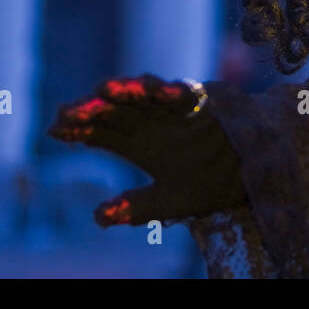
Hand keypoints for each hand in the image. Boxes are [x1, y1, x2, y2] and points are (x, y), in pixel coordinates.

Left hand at [47, 74, 245, 226]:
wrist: (254, 168)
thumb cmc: (212, 181)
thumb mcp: (172, 201)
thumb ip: (138, 207)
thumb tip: (97, 217)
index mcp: (139, 144)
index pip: (101, 134)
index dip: (78, 131)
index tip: (53, 130)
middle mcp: (151, 122)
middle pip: (115, 111)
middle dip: (91, 109)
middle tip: (67, 113)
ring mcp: (173, 108)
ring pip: (143, 95)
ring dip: (125, 92)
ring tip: (104, 90)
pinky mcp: (201, 100)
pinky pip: (184, 93)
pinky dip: (171, 91)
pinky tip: (157, 91)